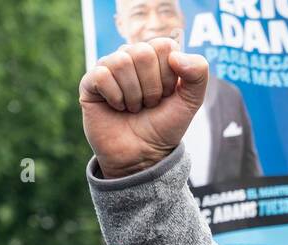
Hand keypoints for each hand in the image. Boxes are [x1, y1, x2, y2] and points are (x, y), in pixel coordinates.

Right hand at [79, 37, 207, 178]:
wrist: (143, 155)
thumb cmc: (165, 126)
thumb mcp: (190, 103)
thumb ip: (197, 76)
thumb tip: (176, 56)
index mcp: (154, 57)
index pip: (164, 46)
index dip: (169, 75)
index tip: (168, 94)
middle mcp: (130, 58)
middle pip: (141, 52)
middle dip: (152, 87)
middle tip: (150, 104)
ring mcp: (108, 68)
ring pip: (121, 62)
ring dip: (134, 95)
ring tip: (134, 108)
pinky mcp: (90, 82)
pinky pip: (102, 75)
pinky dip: (116, 97)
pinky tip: (117, 107)